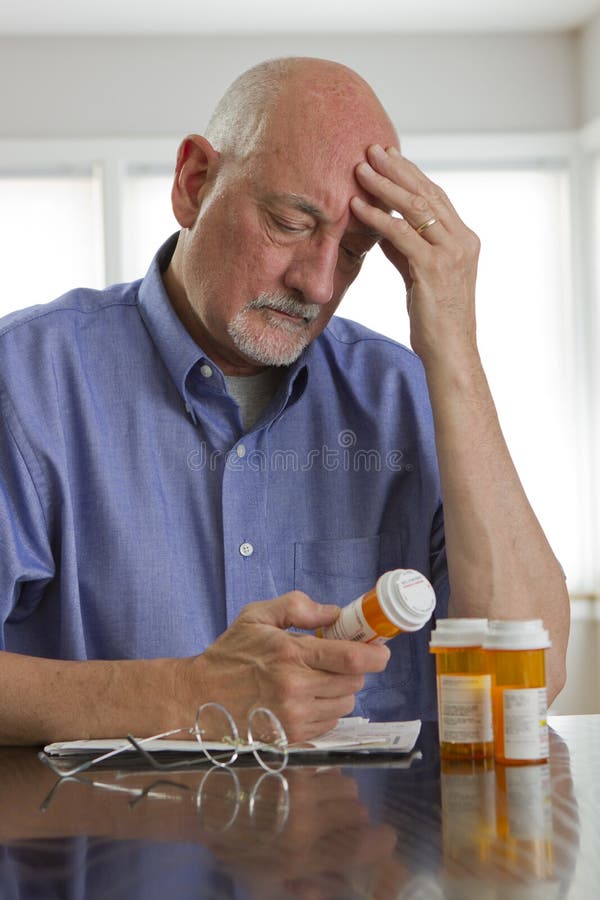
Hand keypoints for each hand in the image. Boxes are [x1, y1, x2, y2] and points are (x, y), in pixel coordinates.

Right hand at [178, 592, 389, 741]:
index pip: (351, 659)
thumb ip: (297, 607)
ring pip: (345, 704)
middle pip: (353, 682)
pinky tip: (307, 698)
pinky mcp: (293, 737)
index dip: (375, 654)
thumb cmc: (229, 655)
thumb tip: (334, 613)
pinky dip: (327, 709)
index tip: (379, 649)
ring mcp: (295, 717)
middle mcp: (296, 689)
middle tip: (336, 660)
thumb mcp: (257, 616)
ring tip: (316, 680)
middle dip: (352, 669)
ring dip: (340, 690)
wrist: (200, 698)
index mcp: (290, 654)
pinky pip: (330, 723)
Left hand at [351, 144, 479, 364]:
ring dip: (385, 186)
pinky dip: (378, 218)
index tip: (388, 155)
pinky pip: (402, 235)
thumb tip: (382, 227)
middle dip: (398, 168)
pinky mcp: (434, 268)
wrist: (450, 352)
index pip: (436, 195)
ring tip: (360, 169)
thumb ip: (405, 250)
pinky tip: (357, 206)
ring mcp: (451, 253)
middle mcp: (463, 240)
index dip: (411, 173)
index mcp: (464, 239)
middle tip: (372, 149)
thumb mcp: (419, 276)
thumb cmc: (434, 319)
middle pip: (427, 193)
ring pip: (416, 208)